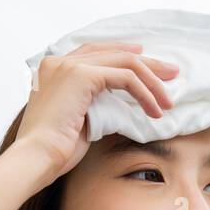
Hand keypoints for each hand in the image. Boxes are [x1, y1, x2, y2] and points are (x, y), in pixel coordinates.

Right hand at [14, 41, 179, 181]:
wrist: (37, 157)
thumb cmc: (55, 149)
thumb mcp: (79, 119)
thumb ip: (95, 103)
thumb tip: (123, 104)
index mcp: (54, 68)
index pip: (98, 52)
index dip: (125, 55)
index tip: (150, 65)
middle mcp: (60, 61)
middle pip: (115, 53)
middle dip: (148, 64)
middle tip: (172, 75)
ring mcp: (69, 65)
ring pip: (125, 62)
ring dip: (152, 82)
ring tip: (168, 102)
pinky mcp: (81, 75)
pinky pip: (125, 77)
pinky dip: (145, 93)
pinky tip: (155, 111)